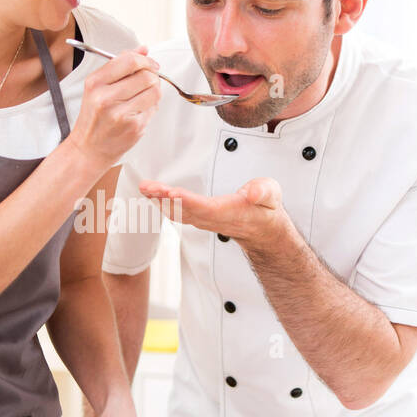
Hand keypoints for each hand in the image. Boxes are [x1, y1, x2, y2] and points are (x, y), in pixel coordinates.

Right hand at [67, 47, 160, 176]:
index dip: (145, 60)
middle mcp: (105, 98)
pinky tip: (139, 110)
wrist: (88, 149)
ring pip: (155, 91)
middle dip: (153, 76)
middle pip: (146, 76)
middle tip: (150, 80)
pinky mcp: (134, 127)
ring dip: (154, 91)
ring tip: (143, 95)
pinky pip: (154, 108)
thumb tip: (143, 48)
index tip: (149, 64)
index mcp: (95, 83)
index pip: (129, 61)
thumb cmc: (93, 117)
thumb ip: (120, 65)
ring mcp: (121, 114)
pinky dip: (151, 107)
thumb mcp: (97, 87)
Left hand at [139, 175, 283, 245]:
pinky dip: (163, 202)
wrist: (262, 229)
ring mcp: (204, 220)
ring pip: (178, 211)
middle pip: (186, 209)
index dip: (188, 201)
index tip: (172, 193)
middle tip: (148, 187)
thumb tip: (254, 192)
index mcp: (230, 212)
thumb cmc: (265, 209)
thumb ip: (264, 192)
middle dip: (165, 198)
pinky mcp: (199, 217)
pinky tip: (151, 194)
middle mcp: (213, 219)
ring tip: (145, 187)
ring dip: (160, 200)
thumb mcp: (271, 195)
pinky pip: (177, 211)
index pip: (205, 208)